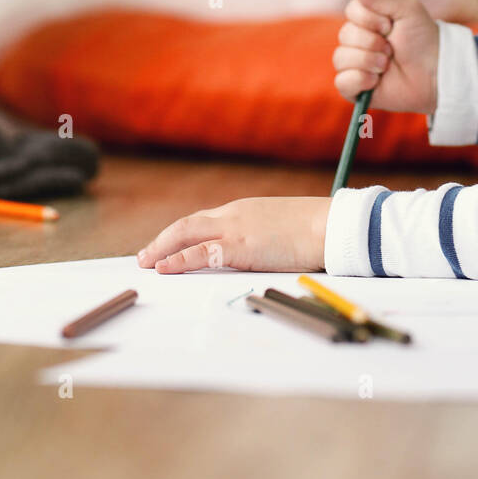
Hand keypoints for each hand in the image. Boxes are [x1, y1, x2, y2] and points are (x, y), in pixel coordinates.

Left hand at [137, 196, 331, 272]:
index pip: (204, 221)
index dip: (181, 234)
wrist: (332, 225)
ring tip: (146, 263)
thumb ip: (264, 236)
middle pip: (188, 224)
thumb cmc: (316, 230)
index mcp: (244, 211)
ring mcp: (236, 228)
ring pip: (187, 234)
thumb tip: (260, 251)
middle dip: (164, 240)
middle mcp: (234, 214)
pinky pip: (201, 253)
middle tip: (145, 256)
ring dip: (162, 249)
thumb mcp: (282, 228)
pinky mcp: (241, 246)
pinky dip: (178, 259)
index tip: (166, 245)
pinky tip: (164, 267)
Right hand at [333, 0, 438, 113]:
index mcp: (367, 19)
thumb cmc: (423, 40)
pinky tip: (377, 81)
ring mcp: (354, 64)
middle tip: (392, 49)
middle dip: (372, 42)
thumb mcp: (407, 11)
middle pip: (344, 35)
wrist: (436, 74)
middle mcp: (357, 40)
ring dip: (369, 61)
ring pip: (341, 58)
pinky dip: (360, 80)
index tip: (390, 25)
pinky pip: (342, 82)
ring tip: (387, 66)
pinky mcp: (355, 87)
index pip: (351, 11)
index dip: (370, 19)